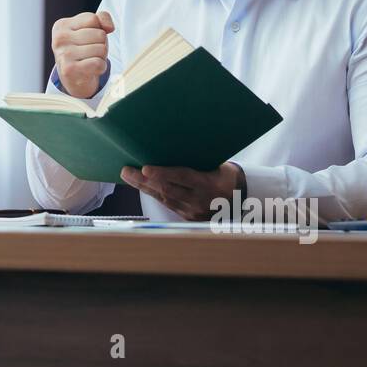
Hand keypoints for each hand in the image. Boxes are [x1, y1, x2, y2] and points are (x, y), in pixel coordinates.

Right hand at [52, 10, 114, 98]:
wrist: (74, 78)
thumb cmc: (83, 49)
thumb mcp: (90, 29)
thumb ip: (102, 18)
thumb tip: (109, 27)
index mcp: (62, 25)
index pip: (93, 19)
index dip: (98, 29)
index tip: (88, 39)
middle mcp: (60, 38)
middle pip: (100, 34)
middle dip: (101, 44)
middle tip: (90, 52)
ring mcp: (63, 54)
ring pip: (101, 49)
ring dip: (101, 57)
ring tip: (90, 60)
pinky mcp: (69, 69)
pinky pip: (98, 63)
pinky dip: (101, 67)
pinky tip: (92, 69)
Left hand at [121, 161, 244, 220]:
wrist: (240, 198)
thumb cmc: (224, 174)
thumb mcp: (216, 165)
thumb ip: (195, 161)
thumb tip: (168, 147)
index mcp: (208, 184)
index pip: (182, 177)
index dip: (162, 174)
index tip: (145, 168)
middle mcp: (199, 201)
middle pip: (167, 190)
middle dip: (144, 181)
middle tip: (126, 170)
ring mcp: (193, 212)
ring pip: (163, 199)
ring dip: (143, 187)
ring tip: (128, 176)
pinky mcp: (188, 218)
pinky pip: (167, 205)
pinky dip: (153, 194)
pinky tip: (142, 186)